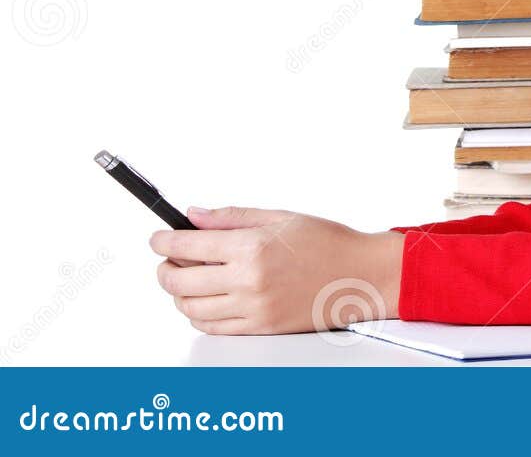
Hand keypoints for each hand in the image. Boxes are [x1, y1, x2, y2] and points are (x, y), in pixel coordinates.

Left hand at [150, 206, 404, 335]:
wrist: (360, 275)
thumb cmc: (329, 244)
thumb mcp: (281, 217)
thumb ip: (232, 217)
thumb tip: (196, 215)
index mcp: (252, 248)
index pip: (187, 244)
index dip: (164, 240)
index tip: (158, 237)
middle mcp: (248, 281)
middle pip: (179, 280)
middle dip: (164, 268)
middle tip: (168, 258)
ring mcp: (252, 308)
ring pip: (190, 307)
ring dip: (179, 292)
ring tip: (188, 278)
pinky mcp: (259, 327)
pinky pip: (211, 326)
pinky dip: (199, 314)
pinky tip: (207, 299)